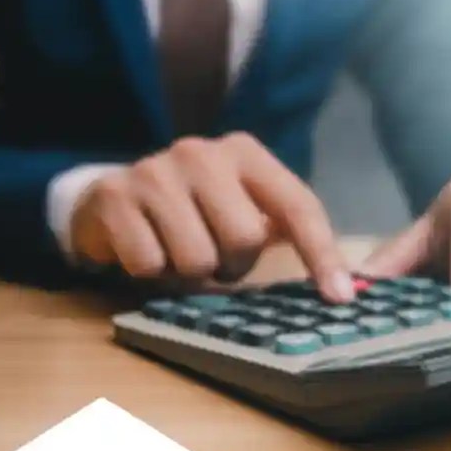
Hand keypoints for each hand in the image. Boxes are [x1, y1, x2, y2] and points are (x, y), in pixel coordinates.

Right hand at [70, 133, 355, 300]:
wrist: (108, 198)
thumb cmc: (189, 210)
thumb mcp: (237, 206)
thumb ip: (280, 229)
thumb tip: (340, 285)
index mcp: (244, 153)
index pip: (297, 206)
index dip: (321, 255)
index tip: (341, 297)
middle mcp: (201, 153)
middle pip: (245, 239)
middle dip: (231, 265)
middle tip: (212, 257)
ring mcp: (155, 171)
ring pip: (196, 259)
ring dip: (188, 274)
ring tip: (175, 252)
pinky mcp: (116, 197)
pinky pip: (149, 264)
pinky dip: (148, 272)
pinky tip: (144, 248)